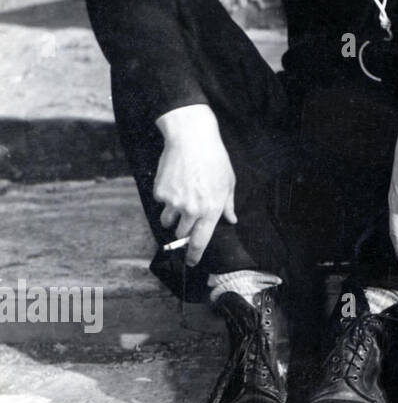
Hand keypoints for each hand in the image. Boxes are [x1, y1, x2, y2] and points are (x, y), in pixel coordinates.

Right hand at [153, 104, 236, 267]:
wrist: (192, 140)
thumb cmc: (215, 160)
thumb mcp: (228, 183)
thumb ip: (228, 205)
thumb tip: (232, 219)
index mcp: (211, 209)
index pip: (201, 240)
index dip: (194, 254)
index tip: (191, 262)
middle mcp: (192, 210)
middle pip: (182, 233)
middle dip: (184, 230)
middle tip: (188, 217)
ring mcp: (174, 202)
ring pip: (168, 221)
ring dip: (173, 216)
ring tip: (181, 197)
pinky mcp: (160, 193)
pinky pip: (161, 203)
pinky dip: (166, 198)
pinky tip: (175, 181)